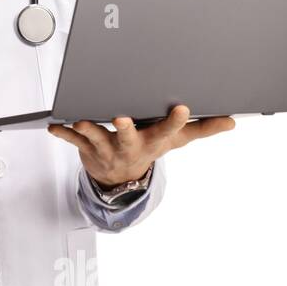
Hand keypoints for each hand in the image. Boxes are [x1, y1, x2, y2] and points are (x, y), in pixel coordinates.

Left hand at [46, 104, 235, 186]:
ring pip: (97, 139)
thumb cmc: (148, 147)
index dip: (176, 122)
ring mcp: (108, 148)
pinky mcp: (87, 148)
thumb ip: (203, 129)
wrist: (119, 177)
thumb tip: (232, 121)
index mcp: (153, 140)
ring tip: (80, 121)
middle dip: (125, 128)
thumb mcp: (176, 140)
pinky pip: (74, 141)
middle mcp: (130, 145)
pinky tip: (54, 127)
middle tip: (121, 118)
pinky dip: (64, 134)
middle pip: (128, 136)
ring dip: (88, 130)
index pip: (169, 131)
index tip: (183, 108)